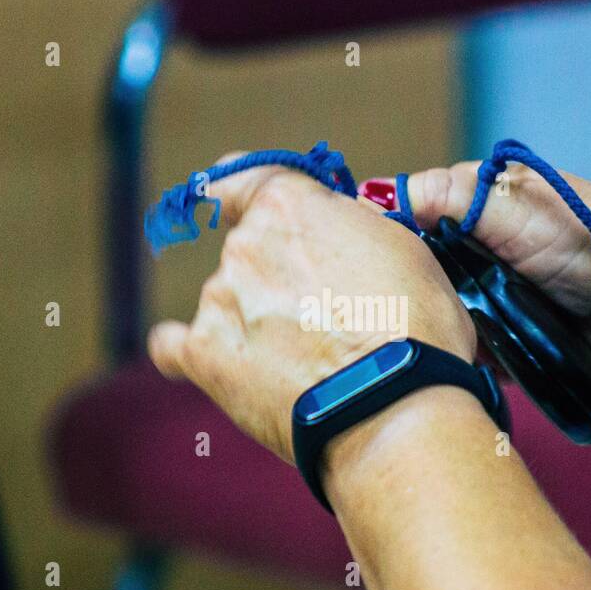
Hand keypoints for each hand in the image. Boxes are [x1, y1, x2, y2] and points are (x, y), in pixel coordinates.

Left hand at [147, 160, 475, 462]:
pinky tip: (211, 363)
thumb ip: (354, 226)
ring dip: (254, 320)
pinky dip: (186, 352)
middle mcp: (245, 245)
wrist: (396, 411)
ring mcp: (219, 301)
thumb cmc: (416, 332)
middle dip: (278, 275)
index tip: (245, 201)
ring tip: (304, 363)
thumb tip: (337, 227)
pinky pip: (174, 347)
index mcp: (290, 207)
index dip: (249, 191)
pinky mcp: (205, 358)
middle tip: (326, 315)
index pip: (247, 178)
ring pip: (226, 300)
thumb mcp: (405, 248)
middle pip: (247, 248)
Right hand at [368, 162, 590, 378]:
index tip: (355, 258)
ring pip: (434, 319)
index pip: (402, 220)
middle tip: (388, 309)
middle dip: (402, 292)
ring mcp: (490, 301)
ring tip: (420, 340)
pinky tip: (454, 364)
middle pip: (411, 275)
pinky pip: (465, 357)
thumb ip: (442, 195)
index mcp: (471, 208)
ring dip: (432, 330)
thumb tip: (371, 193)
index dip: (378, 238)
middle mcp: (475, 253)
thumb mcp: (510, 203)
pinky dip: (461, 361)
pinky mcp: (505, 346)